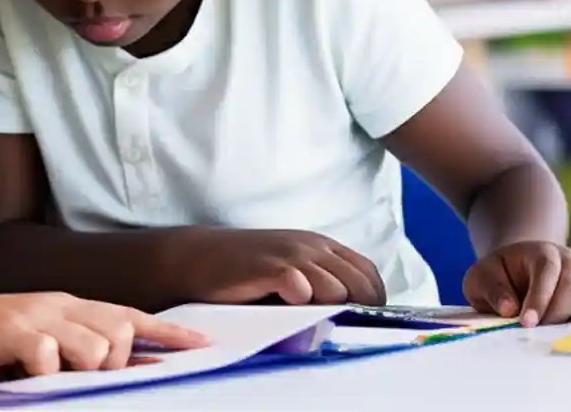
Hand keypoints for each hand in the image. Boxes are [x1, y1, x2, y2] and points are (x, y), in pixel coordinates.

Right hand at [0, 292, 208, 376]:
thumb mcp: (34, 342)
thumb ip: (74, 350)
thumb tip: (124, 368)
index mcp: (66, 304)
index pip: (130, 314)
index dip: (169, 331)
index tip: (204, 346)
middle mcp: (56, 304)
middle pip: (121, 330)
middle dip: (119, 361)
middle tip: (86, 375)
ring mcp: (35, 315)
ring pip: (95, 345)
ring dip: (83, 368)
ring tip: (49, 373)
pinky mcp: (10, 330)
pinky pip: (49, 356)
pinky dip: (43, 372)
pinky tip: (24, 372)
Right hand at [175, 228, 386, 305]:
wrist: (197, 258)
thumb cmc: (245, 269)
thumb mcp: (291, 266)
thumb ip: (320, 280)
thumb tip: (354, 313)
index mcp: (321, 245)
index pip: (369, 273)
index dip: (373, 300)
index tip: (360, 321)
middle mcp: (312, 246)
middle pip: (361, 285)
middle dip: (355, 310)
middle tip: (332, 325)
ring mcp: (292, 255)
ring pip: (337, 289)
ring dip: (325, 307)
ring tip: (302, 313)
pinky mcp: (271, 267)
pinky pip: (303, 289)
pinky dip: (299, 302)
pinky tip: (282, 303)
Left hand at [464, 241, 570, 326]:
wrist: (516, 270)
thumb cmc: (497, 275)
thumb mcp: (480, 277)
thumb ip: (491, 289)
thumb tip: (510, 309)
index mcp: (539, 252)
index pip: (546, 272)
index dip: (539, 298)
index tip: (527, 323)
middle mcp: (568, 260)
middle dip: (557, 313)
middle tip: (540, 333)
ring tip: (569, 332)